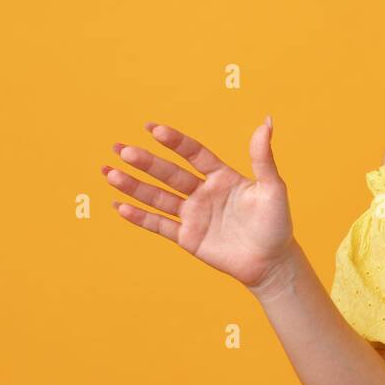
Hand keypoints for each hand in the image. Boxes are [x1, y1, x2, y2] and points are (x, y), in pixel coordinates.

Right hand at [101, 117, 296, 289]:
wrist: (272, 263)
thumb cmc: (276, 224)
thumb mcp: (272, 188)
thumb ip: (263, 158)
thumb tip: (265, 121)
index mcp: (222, 176)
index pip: (193, 154)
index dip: (174, 141)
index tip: (152, 128)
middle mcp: (203, 192)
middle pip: (169, 174)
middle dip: (145, 162)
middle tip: (121, 149)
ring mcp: (193, 215)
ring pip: (158, 197)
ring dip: (133, 186)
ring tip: (108, 172)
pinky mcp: (187, 237)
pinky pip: (159, 225)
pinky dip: (139, 217)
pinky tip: (119, 206)